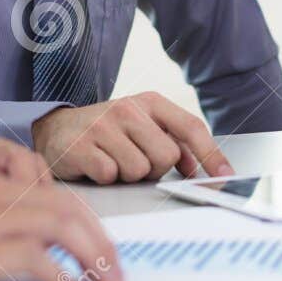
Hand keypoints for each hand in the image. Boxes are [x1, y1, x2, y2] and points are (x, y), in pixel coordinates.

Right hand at [0, 168, 120, 280]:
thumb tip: (36, 246)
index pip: (53, 192)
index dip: (86, 219)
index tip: (103, 245)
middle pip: (65, 207)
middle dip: (99, 239)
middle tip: (116, 268)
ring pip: (59, 228)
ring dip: (91, 256)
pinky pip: (34, 258)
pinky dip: (61, 275)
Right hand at [31, 92, 232, 183]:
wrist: (56, 129)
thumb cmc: (107, 132)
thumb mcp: (142, 127)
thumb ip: (172, 143)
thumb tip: (198, 168)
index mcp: (149, 102)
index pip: (190, 126)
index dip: (211, 154)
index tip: (225, 174)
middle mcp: (128, 109)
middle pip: (166, 156)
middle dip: (155, 168)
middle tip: (135, 161)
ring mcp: (103, 126)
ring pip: (139, 170)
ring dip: (128, 175)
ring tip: (113, 161)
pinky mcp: (81, 146)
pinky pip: (110, 175)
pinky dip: (105, 178)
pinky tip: (95, 165)